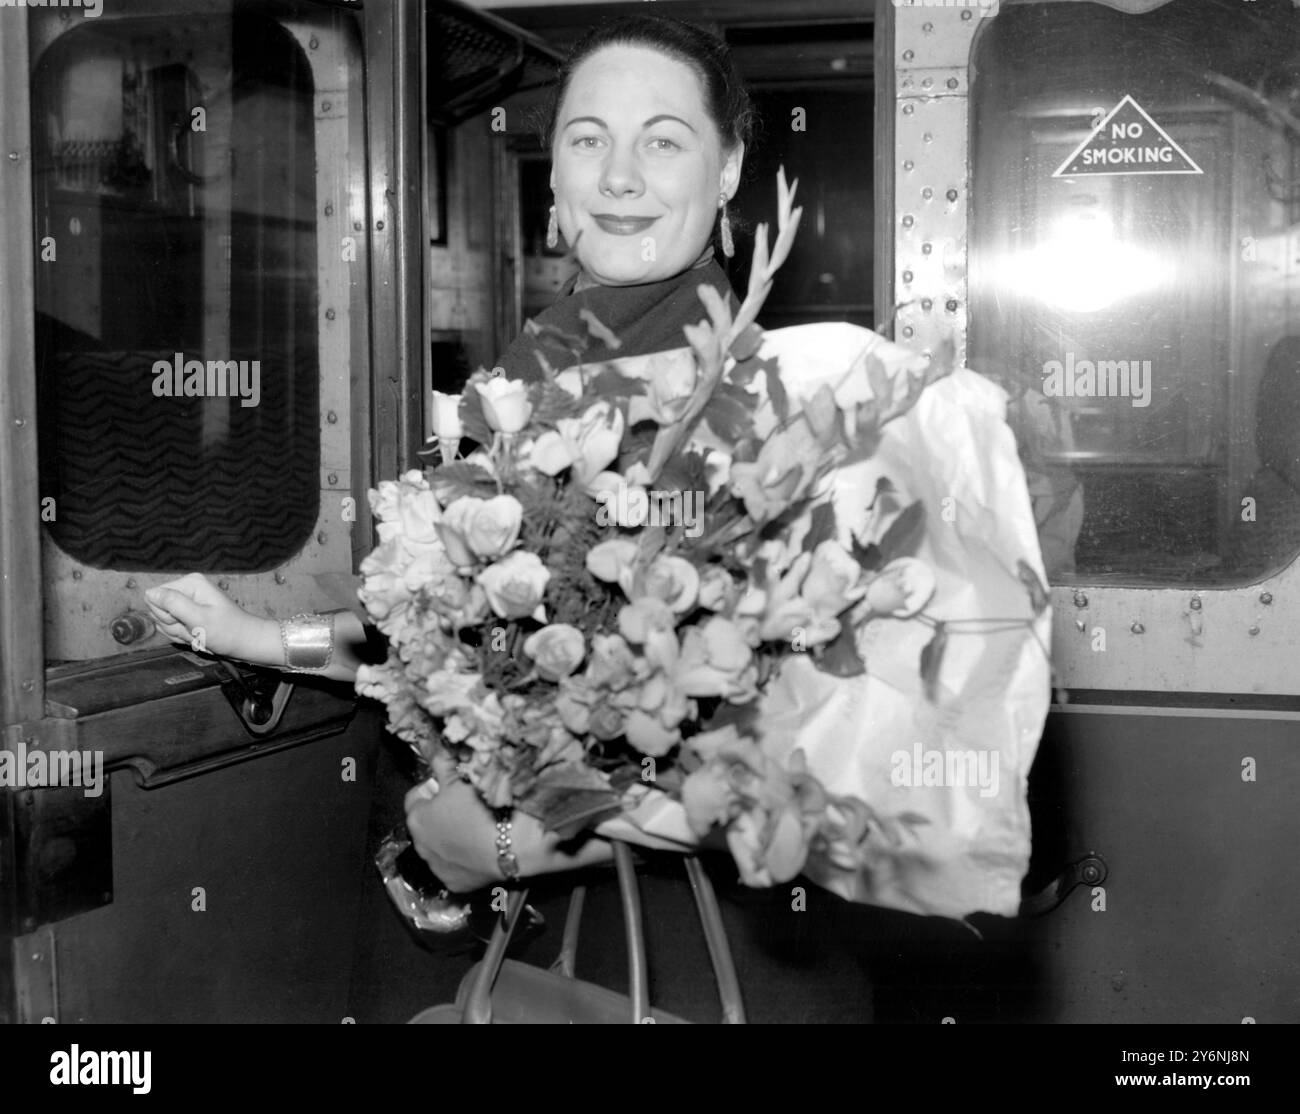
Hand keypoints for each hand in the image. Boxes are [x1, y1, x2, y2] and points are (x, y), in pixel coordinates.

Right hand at [144, 573, 278, 661]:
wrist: (246, 644)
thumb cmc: (227, 632)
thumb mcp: (198, 618)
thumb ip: (173, 604)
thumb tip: (149, 593)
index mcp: (190, 582)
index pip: (154, 597)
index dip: (167, 615)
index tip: (188, 621)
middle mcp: (188, 589)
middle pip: (158, 610)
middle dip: (174, 625)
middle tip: (195, 629)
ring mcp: (189, 602)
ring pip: (165, 621)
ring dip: (180, 632)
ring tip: (200, 634)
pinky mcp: (190, 614)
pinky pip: (174, 628)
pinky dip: (184, 636)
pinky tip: (199, 636)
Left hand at [404, 756, 504, 893]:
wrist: (511, 845)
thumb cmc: (482, 806)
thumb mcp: (460, 778)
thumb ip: (440, 761)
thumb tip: (426, 742)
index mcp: (418, 817)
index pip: (416, 796)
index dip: (434, 788)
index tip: (451, 786)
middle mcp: (420, 846)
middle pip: (426, 823)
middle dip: (441, 814)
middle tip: (466, 805)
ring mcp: (437, 867)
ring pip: (440, 846)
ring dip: (451, 836)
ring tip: (476, 827)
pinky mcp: (454, 883)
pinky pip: (455, 866)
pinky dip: (463, 858)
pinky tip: (480, 848)